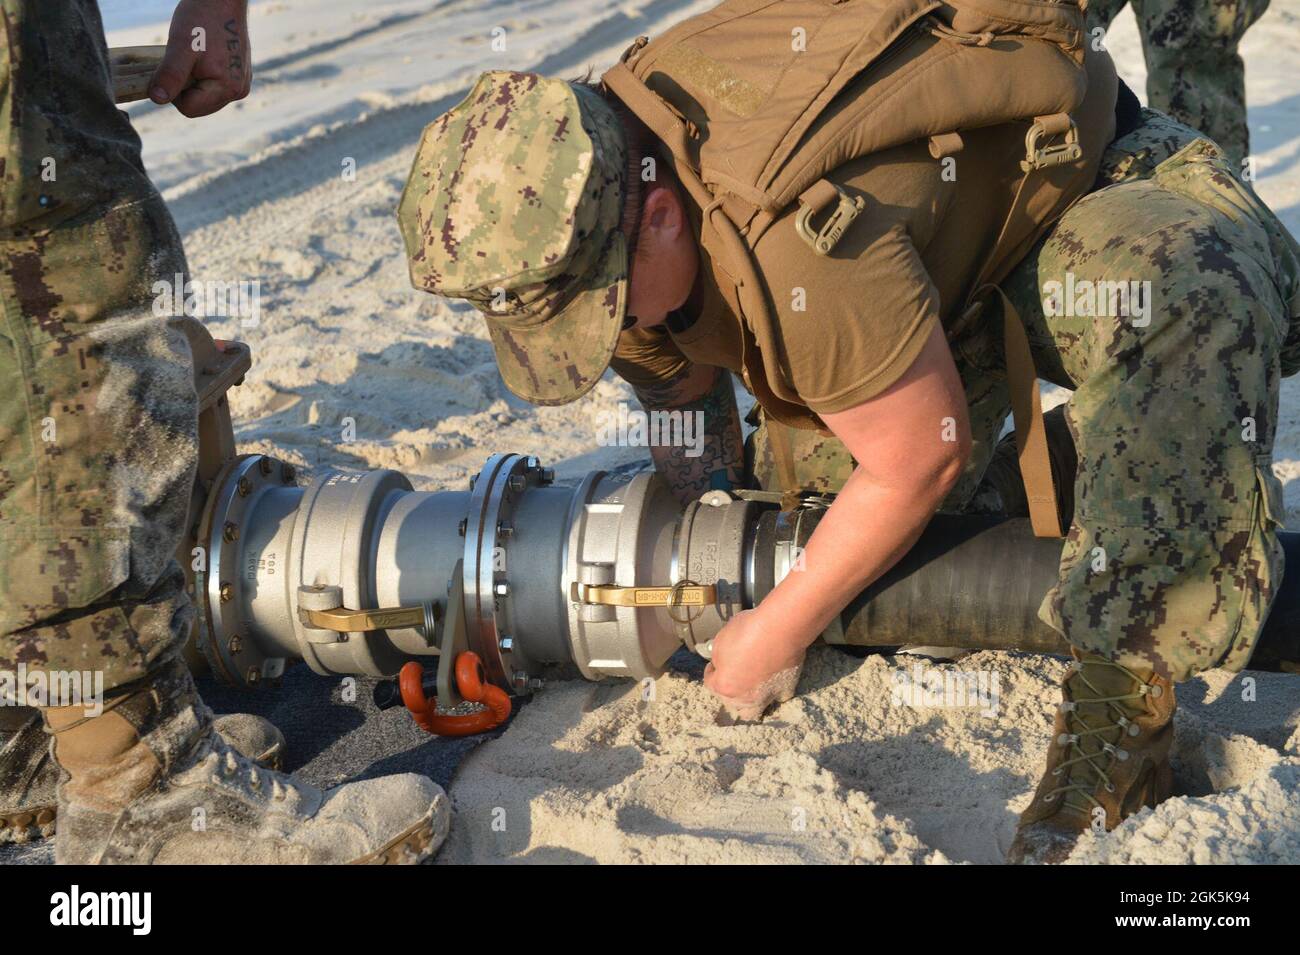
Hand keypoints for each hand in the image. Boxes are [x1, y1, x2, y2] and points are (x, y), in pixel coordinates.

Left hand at [150, 0, 250, 116]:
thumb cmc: (202, 19)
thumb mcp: (180, 46)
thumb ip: (170, 75)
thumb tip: (157, 99)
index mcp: (227, 88)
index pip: (188, 108)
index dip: (173, 90)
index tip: (173, 65)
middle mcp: (238, 92)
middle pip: (198, 107)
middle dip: (184, 88)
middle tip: (184, 59)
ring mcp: (241, 84)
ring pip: (205, 99)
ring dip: (193, 82)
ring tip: (195, 56)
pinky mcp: (240, 76)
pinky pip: (214, 88)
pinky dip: (203, 76)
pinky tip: (204, 55)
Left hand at [703, 608, 807, 720]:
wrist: (779, 628)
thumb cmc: (748, 631)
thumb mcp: (720, 640)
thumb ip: (718, 656)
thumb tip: (721, 661)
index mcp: (725, 685)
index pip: (710, 683)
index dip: (711, 672)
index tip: (714, 665)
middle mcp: (744, 697)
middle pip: (730, 703)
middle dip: (727, 690)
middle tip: (730, 676)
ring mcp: (767, 696)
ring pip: (753, 711)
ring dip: (747, 703)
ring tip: (748, 689)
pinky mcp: (786, 689)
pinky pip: (777, 698)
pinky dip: (773, 693)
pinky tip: (771, 682)